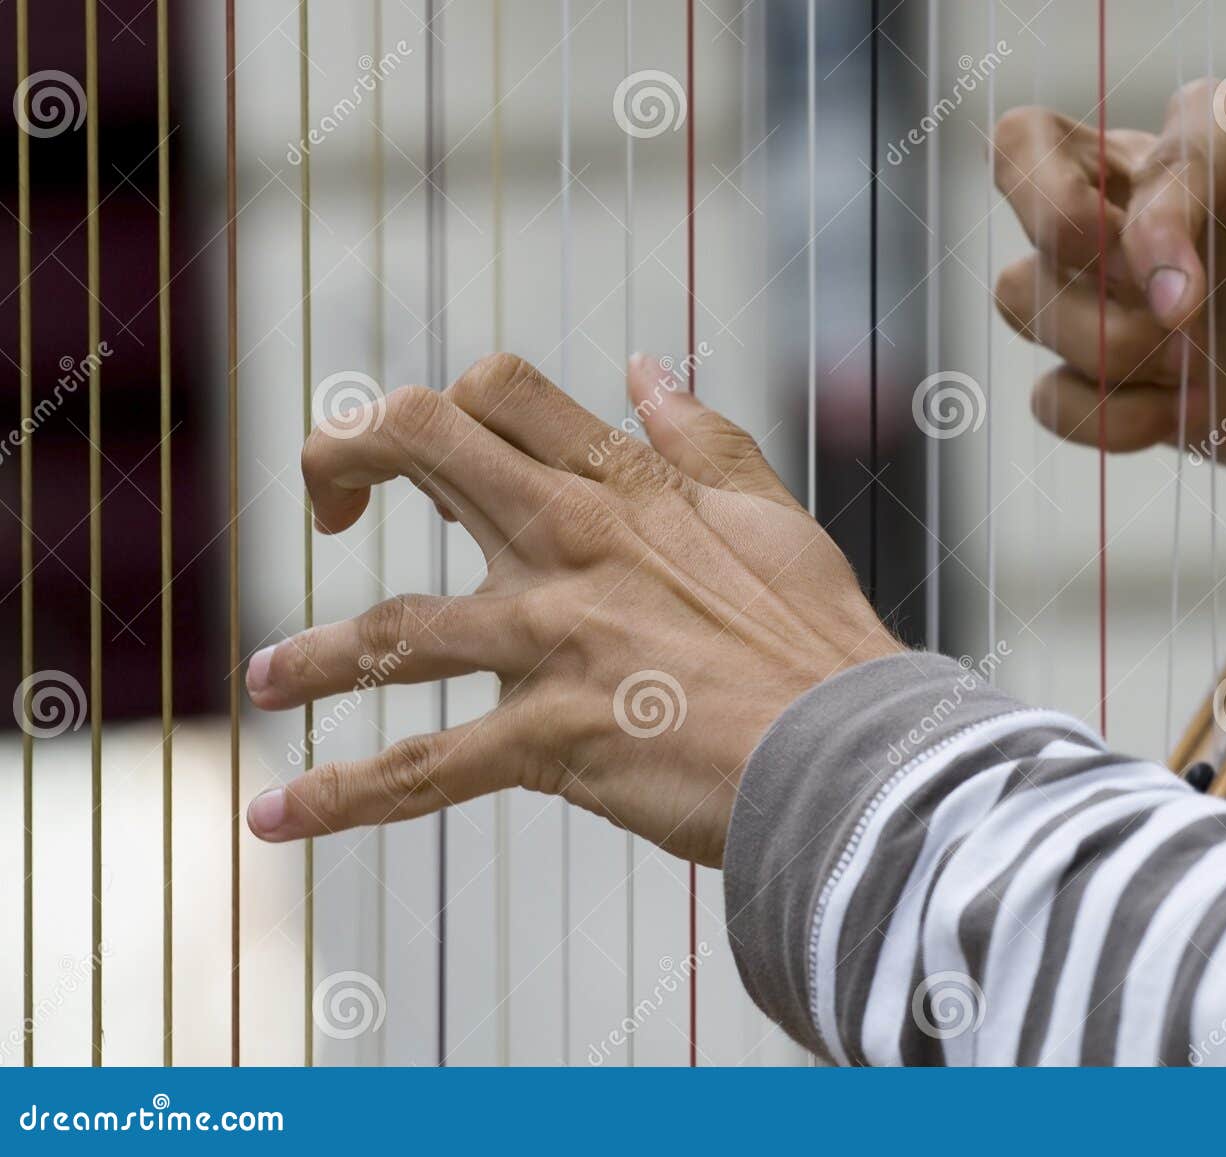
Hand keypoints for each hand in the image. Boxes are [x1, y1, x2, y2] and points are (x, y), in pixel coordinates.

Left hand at [244, 353, 902, 866]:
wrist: (853, 753)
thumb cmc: (819, 636)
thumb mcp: (768, 512)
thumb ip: (701, 436)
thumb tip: (646, 368)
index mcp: (625, 485)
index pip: (497, 392)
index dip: (441, 402)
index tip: (426, 456)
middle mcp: (572, 544)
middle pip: (418, 445)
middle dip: (341, 462)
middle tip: (325, 510)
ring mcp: (553, 640)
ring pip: (390, 630)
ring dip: (311, 657)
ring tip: (263, 681)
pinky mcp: (550, 739)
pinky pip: (422, 768)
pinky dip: (341, 795)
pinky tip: (274, 815)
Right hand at [992, 48, 1225, 470]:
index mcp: (1196, 149)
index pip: (1132, 130)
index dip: (1129, 221)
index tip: (1186, 300)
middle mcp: (1132, 204)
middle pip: (1018, 160)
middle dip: (1057, 230)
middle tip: (1144, 297)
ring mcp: (1106, 291)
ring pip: (1023, 294)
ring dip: (1106, 346)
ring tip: (1198, 370)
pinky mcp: (1099, 374)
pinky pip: (1051, 396)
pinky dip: (1116, 420)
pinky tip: (1190, 413)